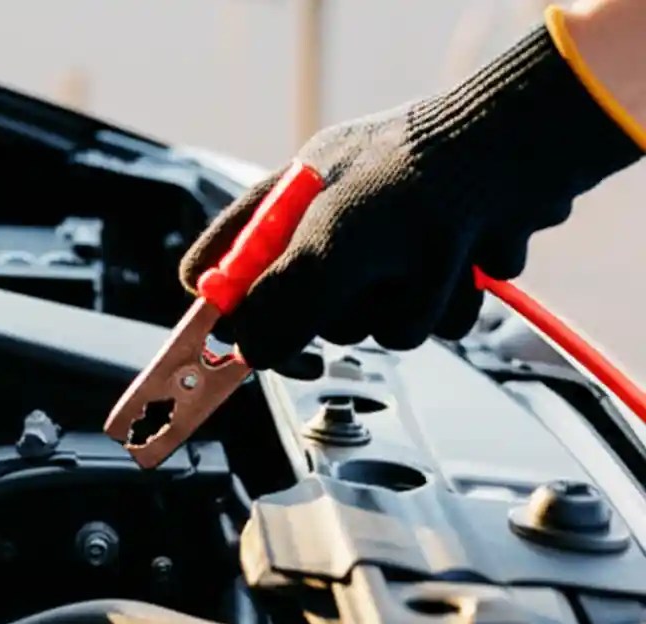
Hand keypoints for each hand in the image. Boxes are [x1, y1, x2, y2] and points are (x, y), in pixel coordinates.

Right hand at [179, 25, 640, 369]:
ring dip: (405, 309)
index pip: (218, 270)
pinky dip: (444, 306)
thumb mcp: (332, 244)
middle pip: (295, 316)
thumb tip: (252, 352)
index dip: (222, 315)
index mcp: (281, 204)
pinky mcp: (428, 275)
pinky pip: (420, 324)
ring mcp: (378, 253)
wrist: (525, 151)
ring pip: (367, 327)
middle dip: (340, 313)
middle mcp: (322, 228)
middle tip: (363, 288)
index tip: (239, 348)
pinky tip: (461, 268)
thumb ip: (281, 304)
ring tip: (430, 262)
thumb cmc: (423, 175)